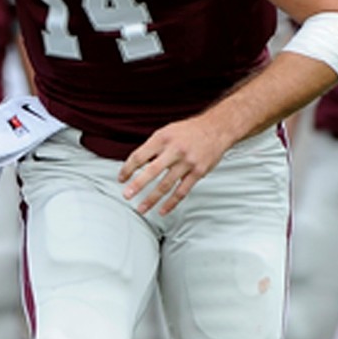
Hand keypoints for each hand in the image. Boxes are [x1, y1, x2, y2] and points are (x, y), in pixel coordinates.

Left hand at [117, 114, 231, 215]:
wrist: (216, 129)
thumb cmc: (188, 131)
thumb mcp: (166, 132)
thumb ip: (152, 147)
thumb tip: (135, 165)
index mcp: (162, 138)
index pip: (140, 155)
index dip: (128, 168)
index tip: (121, 179)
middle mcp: (174, 150)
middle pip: (152, 170)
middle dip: (137, 185)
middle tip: (126, 196)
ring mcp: (187, 162)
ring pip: (166, 185)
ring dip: (152, 199)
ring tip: (141, 209)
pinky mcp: (198, 172)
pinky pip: (182, 191)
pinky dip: (171, 203)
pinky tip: (162, 210)